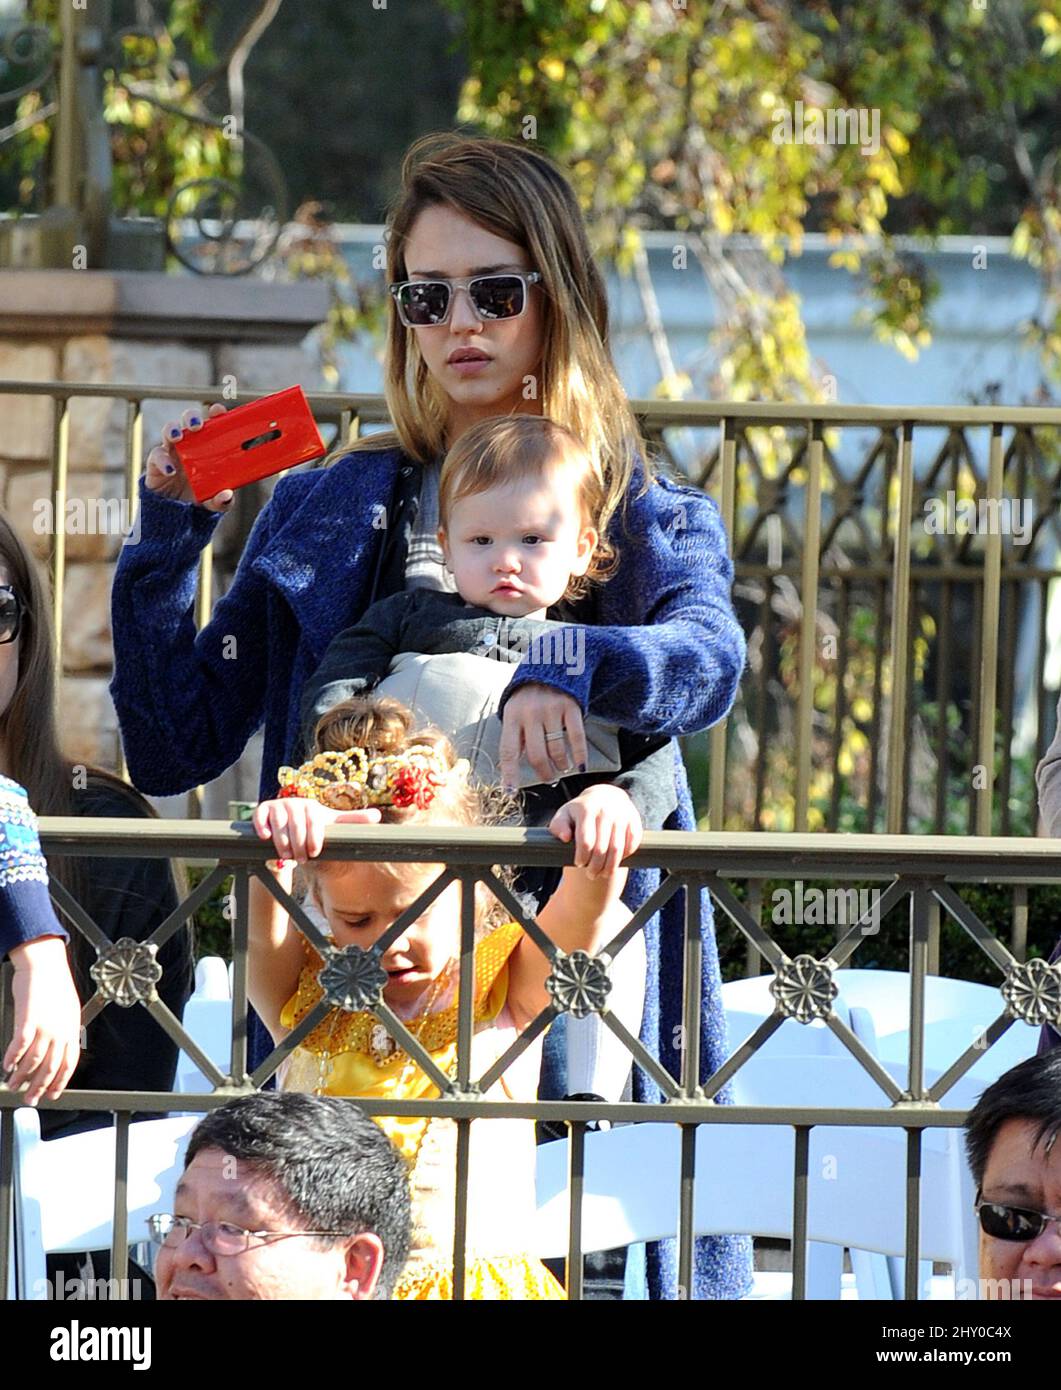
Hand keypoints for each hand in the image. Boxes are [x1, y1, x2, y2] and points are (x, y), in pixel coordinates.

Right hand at [4, 937, 81, 1104]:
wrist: (45, 965)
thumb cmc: (55, 986)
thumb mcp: (68, 1011)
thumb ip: (65, 1031)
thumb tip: (60, 1050)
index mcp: (71, 1029)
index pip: (68, 1064)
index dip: (60, 1082)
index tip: (52, 1095)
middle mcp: (60, 1031)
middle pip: (50, 1068)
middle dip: (39, 1087)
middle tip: (30, 1099)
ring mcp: (45, 1026)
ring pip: (33, 1061)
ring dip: (22, 1077)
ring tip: (13, 1085)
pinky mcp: (29, 1019)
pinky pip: (19, 1046)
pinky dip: (12, 1058)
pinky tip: (6, 1065)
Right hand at [145, 402, 233, 511]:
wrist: (176, 515)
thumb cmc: (199, 498)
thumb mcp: (215, 502)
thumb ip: (222, 501)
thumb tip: (227, 495)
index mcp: (208, 447)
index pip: (212, 424)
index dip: (215, 414)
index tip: (218, 411)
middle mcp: (189, 445)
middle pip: (189, 421)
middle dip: (191, 417)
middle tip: (197, 425)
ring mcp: (171, 452)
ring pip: (169, 431)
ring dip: (172, 430)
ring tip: (177, 437)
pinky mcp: (155, 463)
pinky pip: (156, 455)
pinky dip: (162, 460)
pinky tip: (170, 469)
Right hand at [253, 796, 381, 861]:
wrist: (289, 825)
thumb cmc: (313, 825)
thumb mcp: (331, 823)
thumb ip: (352, 820)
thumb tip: (377, 816)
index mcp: (312, 807)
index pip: (314, 820)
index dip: (314, 838)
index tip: (315, 853)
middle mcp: (294, 803)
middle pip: (296, 824)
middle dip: (299, 844)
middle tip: (301, 859)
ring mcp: (278, 806)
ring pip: (279, 823)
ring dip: (282, 841)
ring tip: (287, 856)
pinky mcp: (262, 810)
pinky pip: (260, 816)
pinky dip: (262, 826)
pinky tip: (266, 838)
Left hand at [499, 684, 587, 788]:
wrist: (551, 665)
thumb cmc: (529, 697)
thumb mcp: (514, 711)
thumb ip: (516, 736)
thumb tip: (515, 770)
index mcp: (512, 716)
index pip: (508, 751)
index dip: (509, 774)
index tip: (510, 793)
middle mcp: (530, 713)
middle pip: (537, 755)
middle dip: (544, 773)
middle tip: (549, 779)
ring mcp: (551, 710)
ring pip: (557, 750)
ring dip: (561, 765)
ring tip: (562, 767)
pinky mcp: (570, 706)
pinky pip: (577, 738)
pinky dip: (580, 755)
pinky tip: (580, 765)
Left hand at [549, 784, 641, 878]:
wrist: (605, 795)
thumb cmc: (581, 811)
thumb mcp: (564, 814)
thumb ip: (558, 826)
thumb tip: (565, 838)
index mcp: (586, 809)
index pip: (586, 840)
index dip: (582, 857)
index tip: (579, 863)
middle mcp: (606, 810)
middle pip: (602, 848)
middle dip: (595, 866)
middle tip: (591, 874)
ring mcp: (622, 815)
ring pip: (617, 848)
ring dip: (610, 866)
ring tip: (604, 874)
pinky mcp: (634, 820)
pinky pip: (632, 844)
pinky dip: (625, 856)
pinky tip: (616, 861)